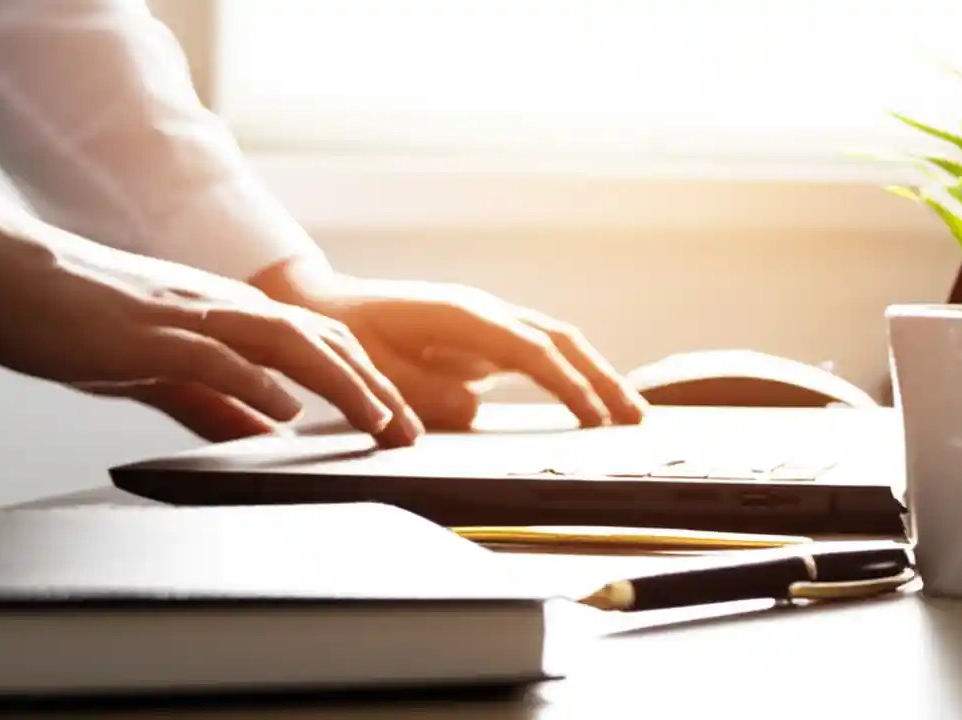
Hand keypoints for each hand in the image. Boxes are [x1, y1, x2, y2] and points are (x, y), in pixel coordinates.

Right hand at [0, 199, 421, 446]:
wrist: (10, 280)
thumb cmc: (82, 321)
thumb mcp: (165, 371)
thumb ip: (217, 403)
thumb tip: (267, 435)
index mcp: (230, 315)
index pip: (319, 344)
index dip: (367, 382)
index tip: (400, 423)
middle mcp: (223, 307)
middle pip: (321, 340)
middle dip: (376, 387)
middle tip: (410, 432)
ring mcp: (190, 316)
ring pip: (285, 341)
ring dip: (339, 382)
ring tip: (376, 419)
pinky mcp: (148, 333)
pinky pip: (214, 356)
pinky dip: (255, 383)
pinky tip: (285, 411)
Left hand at [253, 258, 647, 429]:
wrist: (325, 307)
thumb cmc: (346, 338)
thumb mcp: (376, 372)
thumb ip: (424, 393)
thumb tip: (476, 410)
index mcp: (462, 315)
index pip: (532, 350)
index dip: (567, 384)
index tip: (595, 417)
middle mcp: (484, 312)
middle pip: (560, 340)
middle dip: (602, 377)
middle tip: (637, 417)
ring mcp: (487, 323)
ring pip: (556, 344)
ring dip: (595, 375)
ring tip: (629, 413)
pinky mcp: (484, 339)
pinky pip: (538, 355)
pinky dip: (571, 375)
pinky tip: (590, 402)